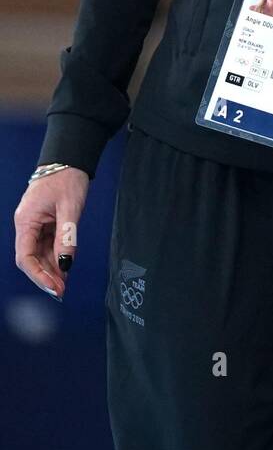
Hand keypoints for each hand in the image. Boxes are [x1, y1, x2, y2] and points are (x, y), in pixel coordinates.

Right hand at [14, 167, 89, 298]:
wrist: (70, 157)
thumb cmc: (67, 177)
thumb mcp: (70, 207)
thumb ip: (67, 236)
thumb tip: (66, 264)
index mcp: (25, 220)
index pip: (25, 256)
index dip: (38, 275)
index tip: (54, 287)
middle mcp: (26, 224)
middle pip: (31, 258)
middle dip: (45, 275)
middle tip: (62, 291)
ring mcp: (35, 224)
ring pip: (39, 254)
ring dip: (51, 269)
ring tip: (64, 284)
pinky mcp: (45, 222)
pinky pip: (47, 245)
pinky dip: (55, 257)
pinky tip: (65, 267)